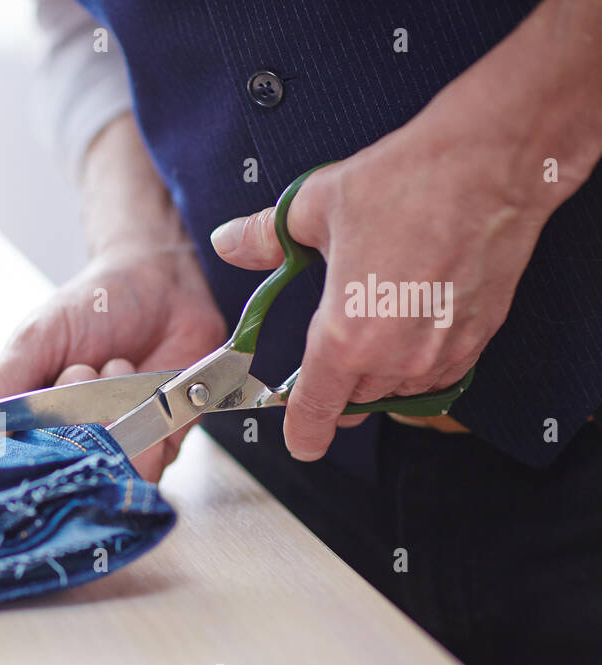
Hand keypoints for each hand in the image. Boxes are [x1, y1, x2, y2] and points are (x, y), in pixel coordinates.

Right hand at [0, 241, 225, 480]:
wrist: (165, 281)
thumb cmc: (92, 305)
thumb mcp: (32, 341)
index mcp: (29, 423)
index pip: (13, 469)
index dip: (22, 459)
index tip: (35, 423)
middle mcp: (71, 443)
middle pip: (62, 473)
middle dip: (74, 420)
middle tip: (78, 371)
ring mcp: (114, 449)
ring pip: (105, 471)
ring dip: (114, 416)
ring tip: (114, 368)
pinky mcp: (159, 450)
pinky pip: (150, 470)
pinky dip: (150, 431)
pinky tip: (145, 390)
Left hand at [209, 0, 601, 461]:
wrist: (490, 165)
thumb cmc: (408, 183)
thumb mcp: (315, 209)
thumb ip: (266, 238)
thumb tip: (230, 242)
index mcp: (344, 336)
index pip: (316, 410)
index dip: (303, 431)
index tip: (301, 442)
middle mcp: (395, 357)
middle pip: (355, 402)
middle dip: (338, 388)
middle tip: (331, 355)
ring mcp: (440, 353)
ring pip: (397, 392)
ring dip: (380, 375)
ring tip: (376, 324)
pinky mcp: (476, 340)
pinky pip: (438, 377)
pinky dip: (418, 364)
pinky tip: (411, 329)